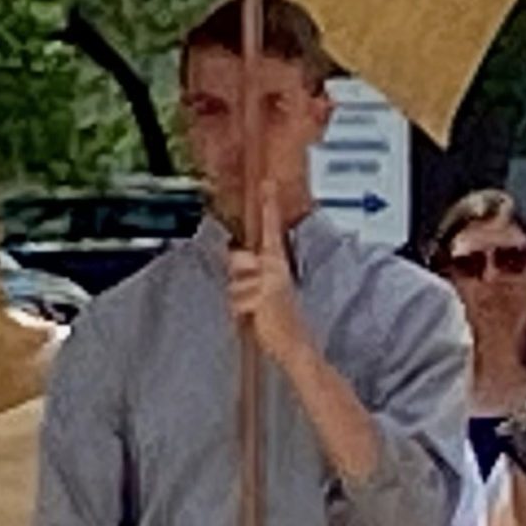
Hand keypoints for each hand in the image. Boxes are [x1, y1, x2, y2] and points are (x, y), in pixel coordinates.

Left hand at [226, 184, 312, 370]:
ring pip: (232, 284)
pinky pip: (234, 301)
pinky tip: (256, 318)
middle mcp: (275, 266)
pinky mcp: (261, 295)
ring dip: (238, 301)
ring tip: (256, 311)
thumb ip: (252, 271)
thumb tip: (234, 258)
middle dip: (235, 277)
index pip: (272, 229)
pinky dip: (240, 313)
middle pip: (235, 258)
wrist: (294, 342)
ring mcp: (269, 280)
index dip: (269, 205)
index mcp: (277, 262)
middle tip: (252, 296)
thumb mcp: (266, 287)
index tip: (267, 183)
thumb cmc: (278, 317)